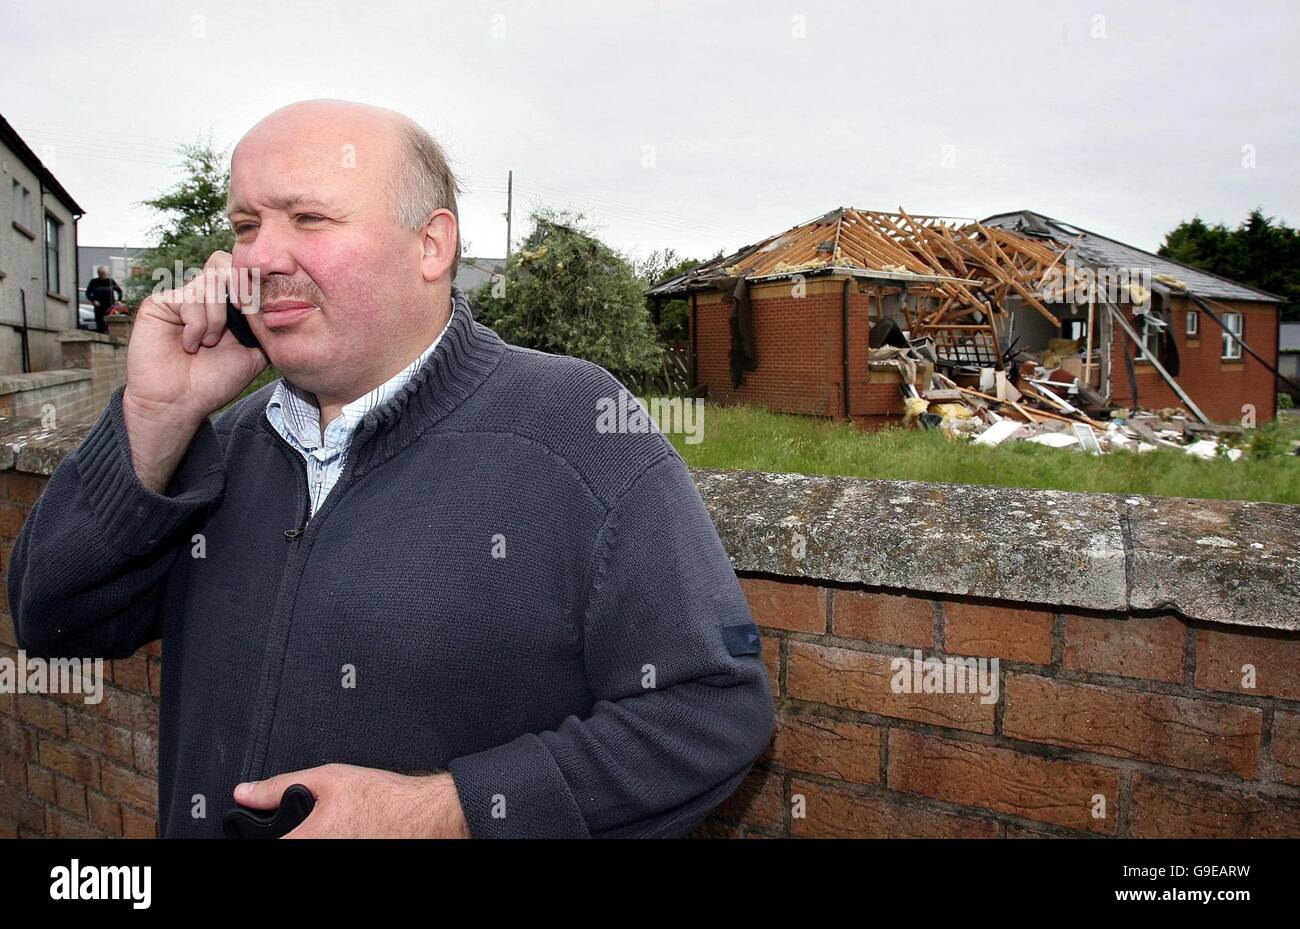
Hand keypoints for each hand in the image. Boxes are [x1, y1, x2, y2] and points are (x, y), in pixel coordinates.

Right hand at [122, 251, 267, 490]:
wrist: (178, 403)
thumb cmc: (213, 382)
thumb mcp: (254, 354)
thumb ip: (265, 328)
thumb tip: (286, 304)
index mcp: (225, 304)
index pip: (241, 270)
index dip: (254, 281)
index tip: (259, 307)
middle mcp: (202, 295)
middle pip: (223, 262)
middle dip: (238, 288)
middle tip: (240, 315)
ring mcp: (181, 296)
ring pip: (210, 281)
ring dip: (217, 317)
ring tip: (209, 343)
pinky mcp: (160, 302)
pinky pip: (188, 297)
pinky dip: (197, 325)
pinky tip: (191, 345)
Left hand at [233, 763, 471, 838]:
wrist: (422, 815)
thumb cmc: (383, 798)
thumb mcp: (328, 777)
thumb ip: (279, 786)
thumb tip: (245, 793)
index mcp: (306, 840)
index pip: (268, 845)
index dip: (264, 836)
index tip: (266, 830)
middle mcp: (320, 854)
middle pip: (288, 846)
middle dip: (293, 835)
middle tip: (310, 824)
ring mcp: (338, 862)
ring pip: (309, 852)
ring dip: (313, 838)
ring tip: (330, 828)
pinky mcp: (353, 859)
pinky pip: (331, 852)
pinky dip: (334, 841)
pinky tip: (345, 833)